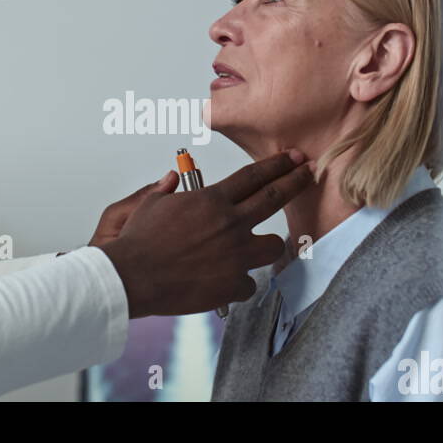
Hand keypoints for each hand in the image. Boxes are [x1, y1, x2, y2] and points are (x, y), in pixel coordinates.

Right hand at [99, 150, 314, 317]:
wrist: (133, 276)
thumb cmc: (139, 241)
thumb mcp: (150, 204)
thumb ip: (166, 190)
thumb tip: (170, 180)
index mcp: (212, 201)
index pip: (254, 176)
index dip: (278, 165)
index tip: (294, 158)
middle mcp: (230, 224)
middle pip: (274, 198)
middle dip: (296, 181)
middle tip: (309, 173)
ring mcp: (235, 255)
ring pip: (273, 246)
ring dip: (268, 244)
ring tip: (259, 245)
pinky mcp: (233, 284)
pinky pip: (249, 282)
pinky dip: (239, 282)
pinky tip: (225, 281)